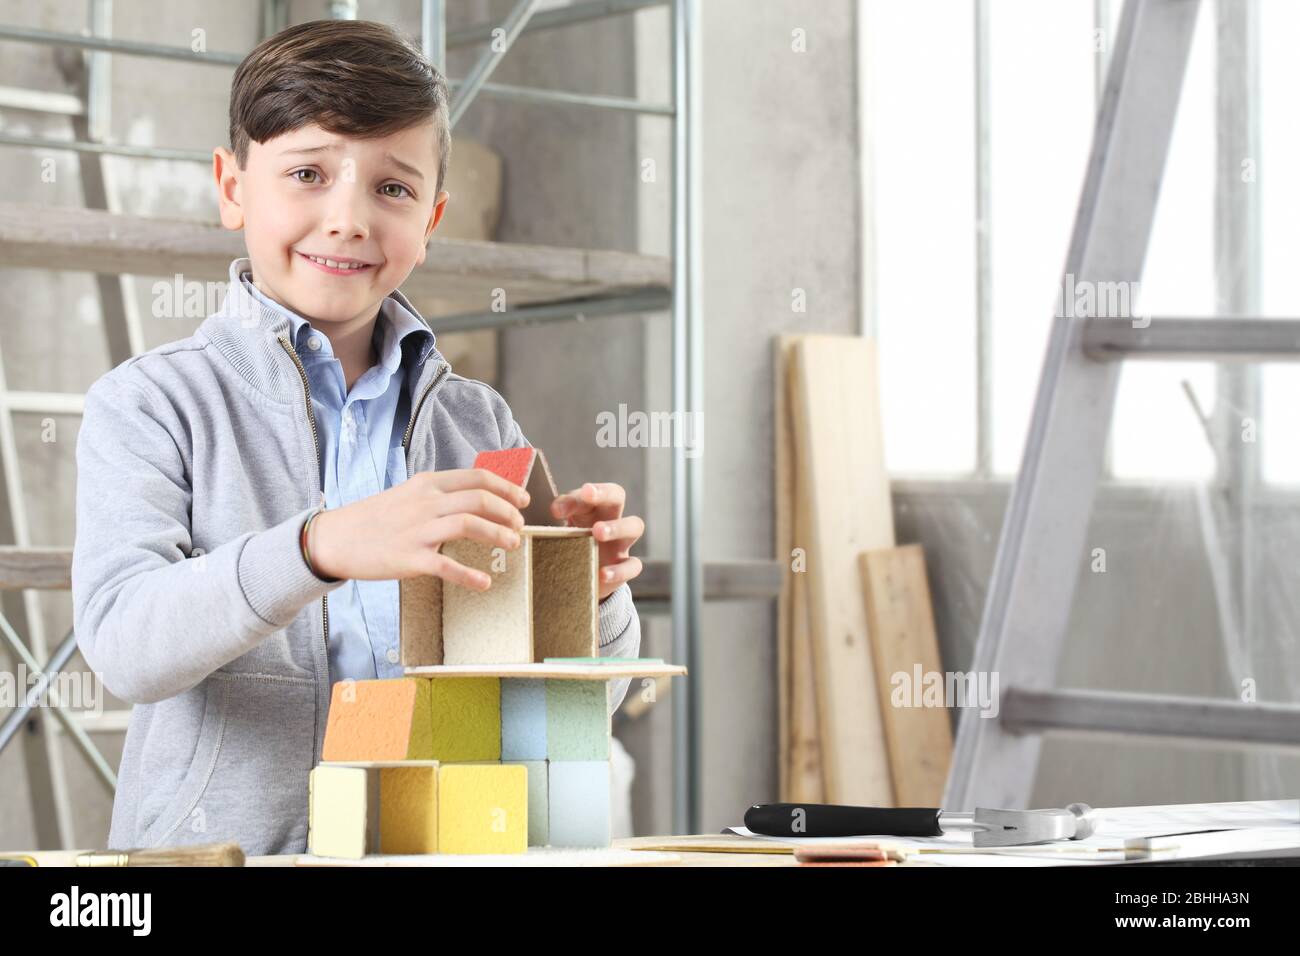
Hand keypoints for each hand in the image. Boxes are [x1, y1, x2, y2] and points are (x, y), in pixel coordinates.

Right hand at [308, 468, 528, 588]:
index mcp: (428, 484)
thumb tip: (475, 497)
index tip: (523, 499)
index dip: (506, 488)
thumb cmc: (376, 518)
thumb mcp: (409, 493)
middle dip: (508, 512)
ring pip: (469, 525)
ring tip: (512, 545)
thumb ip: (440, 494)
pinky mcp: (409, 558)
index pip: (477, 477)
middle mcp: (426, 502)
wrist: (336, 537)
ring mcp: (418, 530)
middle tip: (519, 526)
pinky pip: (446, 566)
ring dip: (498, 535)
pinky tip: (484, 583)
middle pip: (480, 499)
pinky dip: (469, 576)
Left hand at [551, 482, 643, 600]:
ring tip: (598, 532)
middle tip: (588, 495)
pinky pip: (633, 565)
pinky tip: (602, 574)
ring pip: (634, 525)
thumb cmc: (565, 547)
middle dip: (603, 493)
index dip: (572, 499)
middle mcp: (609, 519)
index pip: (586, 494)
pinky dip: (619, 570)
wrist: (575, 579)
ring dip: (617, 526)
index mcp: (589, 508)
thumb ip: (554, 521)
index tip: (556, 511)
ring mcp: (620, 542)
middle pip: (616, 496)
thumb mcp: (556, 532)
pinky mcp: (625, 566)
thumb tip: (553, 510)